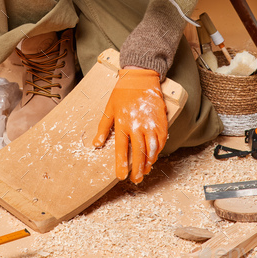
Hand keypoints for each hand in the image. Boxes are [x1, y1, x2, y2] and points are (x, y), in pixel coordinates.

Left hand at [93, 66, 167, 182]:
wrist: (140, 78)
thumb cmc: (122, 93)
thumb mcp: (109, 109)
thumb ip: (103, 127)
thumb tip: (95, 144)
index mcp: (122, 123)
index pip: (121, 149)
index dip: (122, 164)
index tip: (121, 176)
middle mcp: (136, 125)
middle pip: (138, 152)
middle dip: (137, 168)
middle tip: (136, 179)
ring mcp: (150, 123)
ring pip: (151, 148)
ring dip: (149, 162)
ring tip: (145, 171)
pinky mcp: (161, 121)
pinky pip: (161, 140)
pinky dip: (158, 150)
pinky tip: (154, 156)